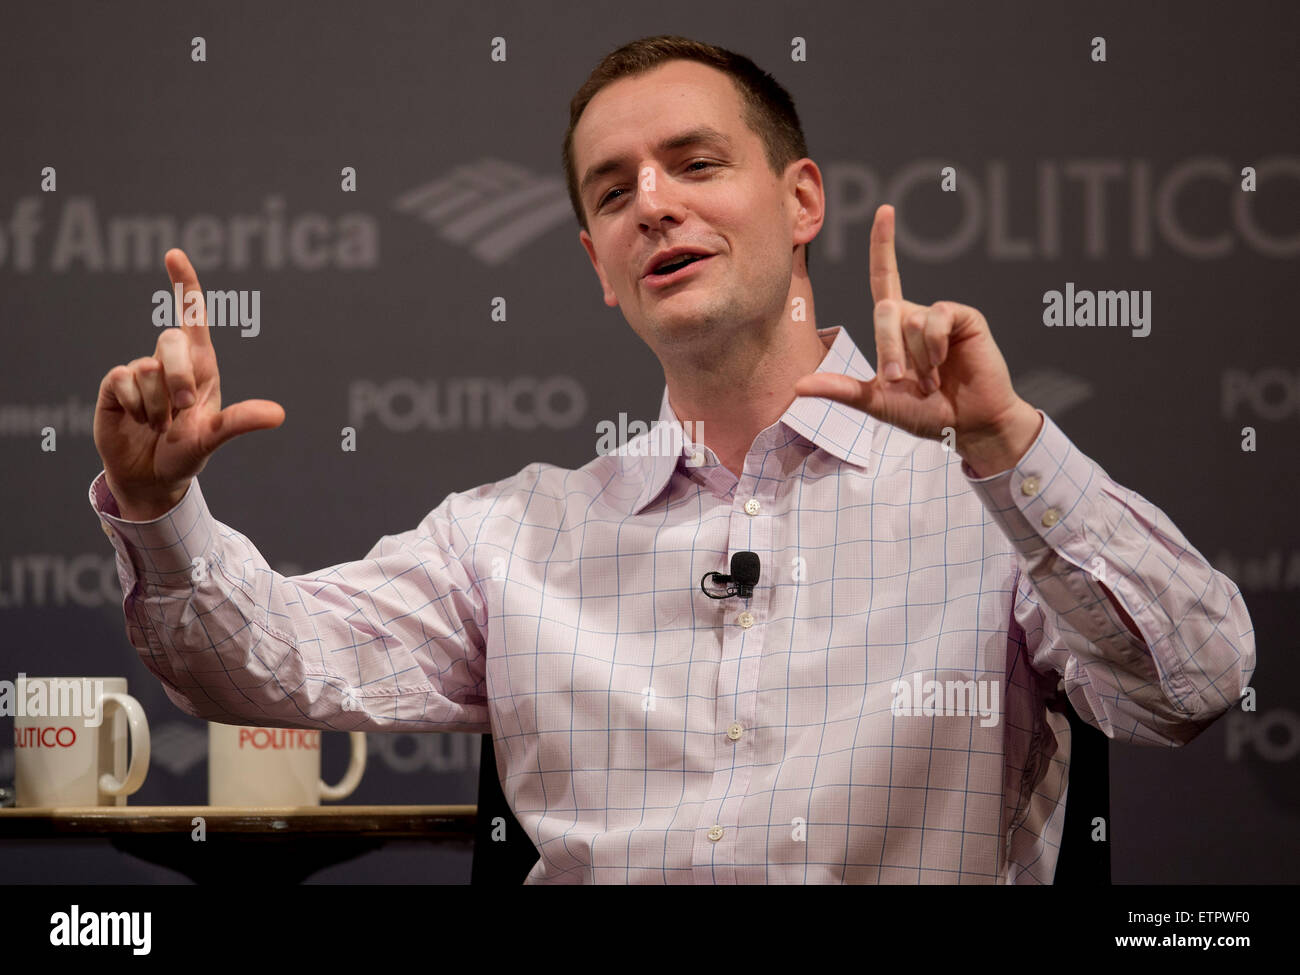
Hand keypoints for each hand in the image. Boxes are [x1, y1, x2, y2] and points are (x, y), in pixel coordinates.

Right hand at [93, 249, 284, 519]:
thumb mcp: (215, 437)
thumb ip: (241, 421)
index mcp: (200, 366)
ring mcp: (140, 371)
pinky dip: (133, 406)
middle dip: (179, 376)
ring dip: (156, 405)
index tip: (174, 254)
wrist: (152, 476)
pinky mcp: (115, 384)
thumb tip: (279, 415)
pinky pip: (122, 380)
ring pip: (146, 368)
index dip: (184, 285)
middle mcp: (170, 362)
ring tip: (159, 424)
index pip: (192, 318)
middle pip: (170, 339)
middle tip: (185, 409)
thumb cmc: (187, 451)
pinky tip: (136, 420)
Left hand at [793, 204, 1040, 475]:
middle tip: (901, 381)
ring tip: (932, 379)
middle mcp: (916, 314)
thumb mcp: (876, 403)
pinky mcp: (963, 318)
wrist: (968, 424)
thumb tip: (797, 387)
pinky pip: (936, 318)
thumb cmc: (924, 413)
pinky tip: (946, 362)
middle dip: (889, 351)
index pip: (885, 277)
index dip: (883, 244)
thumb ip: (841, 391)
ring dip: (918, 358)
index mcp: (895, 327)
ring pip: (911, 321)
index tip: (886, 211)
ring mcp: (940, 315)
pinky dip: (934, 345)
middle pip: (885, 312)